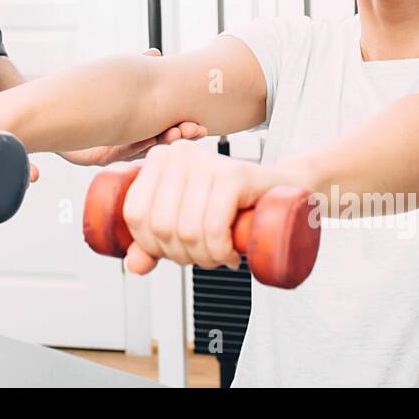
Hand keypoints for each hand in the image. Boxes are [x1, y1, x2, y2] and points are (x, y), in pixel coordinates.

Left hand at [58, 49, 207, 166]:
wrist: (51, 114)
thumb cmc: (87, 100)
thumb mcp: (117, 82)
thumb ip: (137, 70)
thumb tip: (156, 51)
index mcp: (137, 128)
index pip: (165, 129)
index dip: (183, 127)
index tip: (200, 123)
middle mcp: (129, 142)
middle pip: (160, 141)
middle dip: (180, 136)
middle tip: (197, 129)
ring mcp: (115, 151)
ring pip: (143, 149)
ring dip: (162, 141)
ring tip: (177, 133)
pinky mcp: (98, 157)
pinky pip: (120, 153)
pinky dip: (136, 146)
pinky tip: (150, 139)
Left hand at [120, 140, 281, 275]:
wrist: (283, 192)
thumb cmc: (231, 206)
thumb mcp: (185, 222)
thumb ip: (152, 242)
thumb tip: (134, 265)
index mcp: (159, 159)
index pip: (135, 213)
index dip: (151, 246)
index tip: (175, 252)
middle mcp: (180, 153)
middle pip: (160, 226)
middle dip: (182, 255)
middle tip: (205, 256)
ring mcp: (208, 161)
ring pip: (186, 231)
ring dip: (205, 258)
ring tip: (220, 255)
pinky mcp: (235, 175)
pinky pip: (212, 227)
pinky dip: (220, 251)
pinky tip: (231, 253)